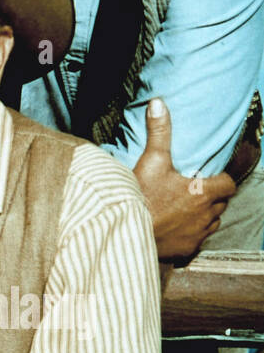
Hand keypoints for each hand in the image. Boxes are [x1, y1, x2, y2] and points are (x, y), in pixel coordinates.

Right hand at [134, 97, 233, 258]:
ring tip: (184, 207)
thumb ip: (159, 132)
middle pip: (221, 204)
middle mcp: (206, 215)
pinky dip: (191, 232)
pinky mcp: (187, 249)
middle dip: (211, 196)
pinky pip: (197, 240)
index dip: (221, 179)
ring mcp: (197, 234)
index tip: (208, 176)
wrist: (124, 231)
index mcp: (202, 192)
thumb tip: (159, 103)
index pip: (229, 185)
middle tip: (192, 189)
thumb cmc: (140, 196)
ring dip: (203, 215)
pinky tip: (175, 226)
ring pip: (212, 222)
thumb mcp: (151, 161)